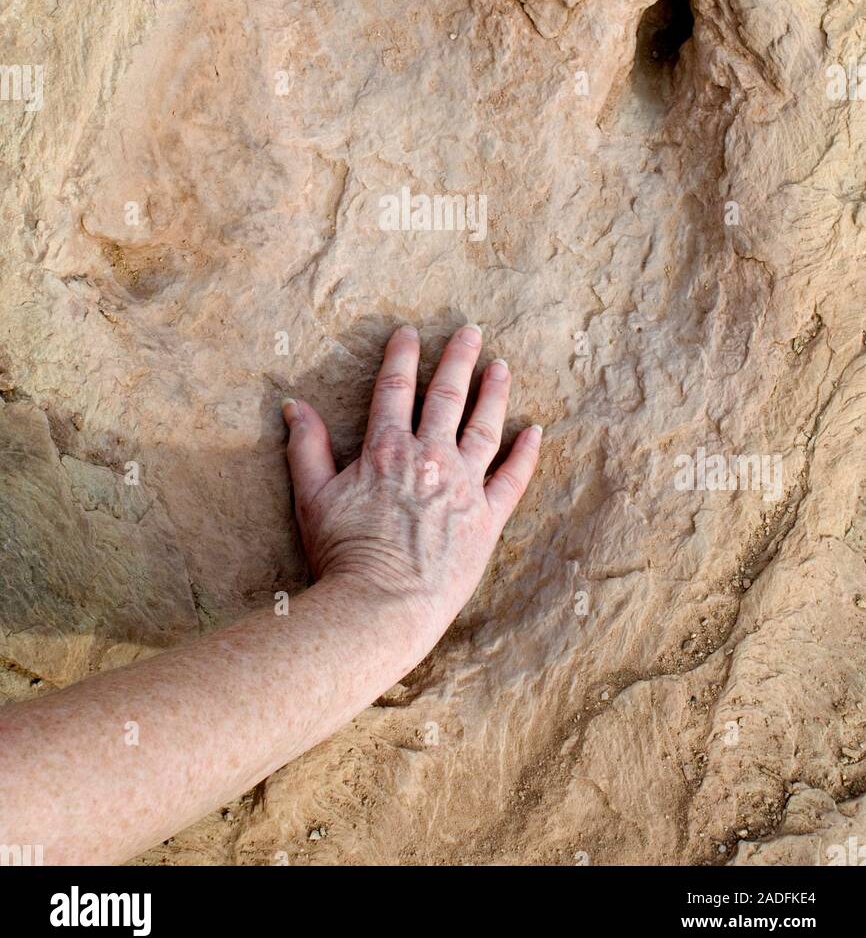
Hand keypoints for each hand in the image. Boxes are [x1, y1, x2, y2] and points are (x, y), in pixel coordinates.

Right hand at [282, 325, 540, 652]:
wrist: (380, 607)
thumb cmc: (342, 556)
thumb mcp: (312, 497)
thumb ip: (306, 447)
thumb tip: (293, 404)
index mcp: (387, 449)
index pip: (396, 387)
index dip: (404, 355)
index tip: (411, 333)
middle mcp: (430, 457)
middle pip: (448, 395)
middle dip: (460, 359)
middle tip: (472, 331)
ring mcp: (464, 485)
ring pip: (485, 426)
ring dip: (495, 392)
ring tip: (502, 367)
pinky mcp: (488, 518)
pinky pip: (513, 477)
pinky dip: (526, 452)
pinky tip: (534, 431)